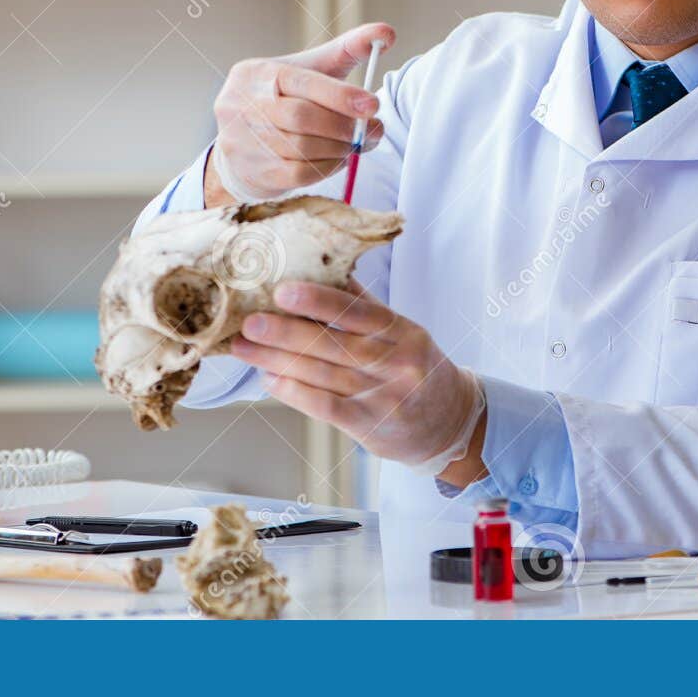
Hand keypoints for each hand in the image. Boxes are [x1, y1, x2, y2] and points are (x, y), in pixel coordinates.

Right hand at [206, 23, 395, 203]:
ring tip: (355, 143)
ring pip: (302, 148)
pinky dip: (327, 167)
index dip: (340, 95)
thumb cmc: (288, 99)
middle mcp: (242, 104)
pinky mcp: (254, 170)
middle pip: (301, 117)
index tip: (373, 104)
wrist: (245, 142)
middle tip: (372, 130)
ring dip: (339, 148)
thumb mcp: (311, 69)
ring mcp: (243, 140)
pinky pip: (299, 174)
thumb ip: (347, 49)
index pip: (303, 82)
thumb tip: (387, 33)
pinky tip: (338, 159)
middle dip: (343, 125)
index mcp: (257, 72)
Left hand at [230, 278, 482, 471]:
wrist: (451, 423)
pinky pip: (325, 407)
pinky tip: (270, 379)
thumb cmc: (418, 369)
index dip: (319, 300)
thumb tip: (326, 270)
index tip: (282, 291)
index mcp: (402, 332)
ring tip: (245, 347)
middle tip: (249, 321)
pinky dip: (293, 392)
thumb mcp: (404, 332)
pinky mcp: (369, 426)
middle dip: (285, 331)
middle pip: (332, 343)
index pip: (358, 311)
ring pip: (321, 374)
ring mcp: (382, 396)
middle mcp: (394, 363)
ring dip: (277, 359)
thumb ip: (365, 306)